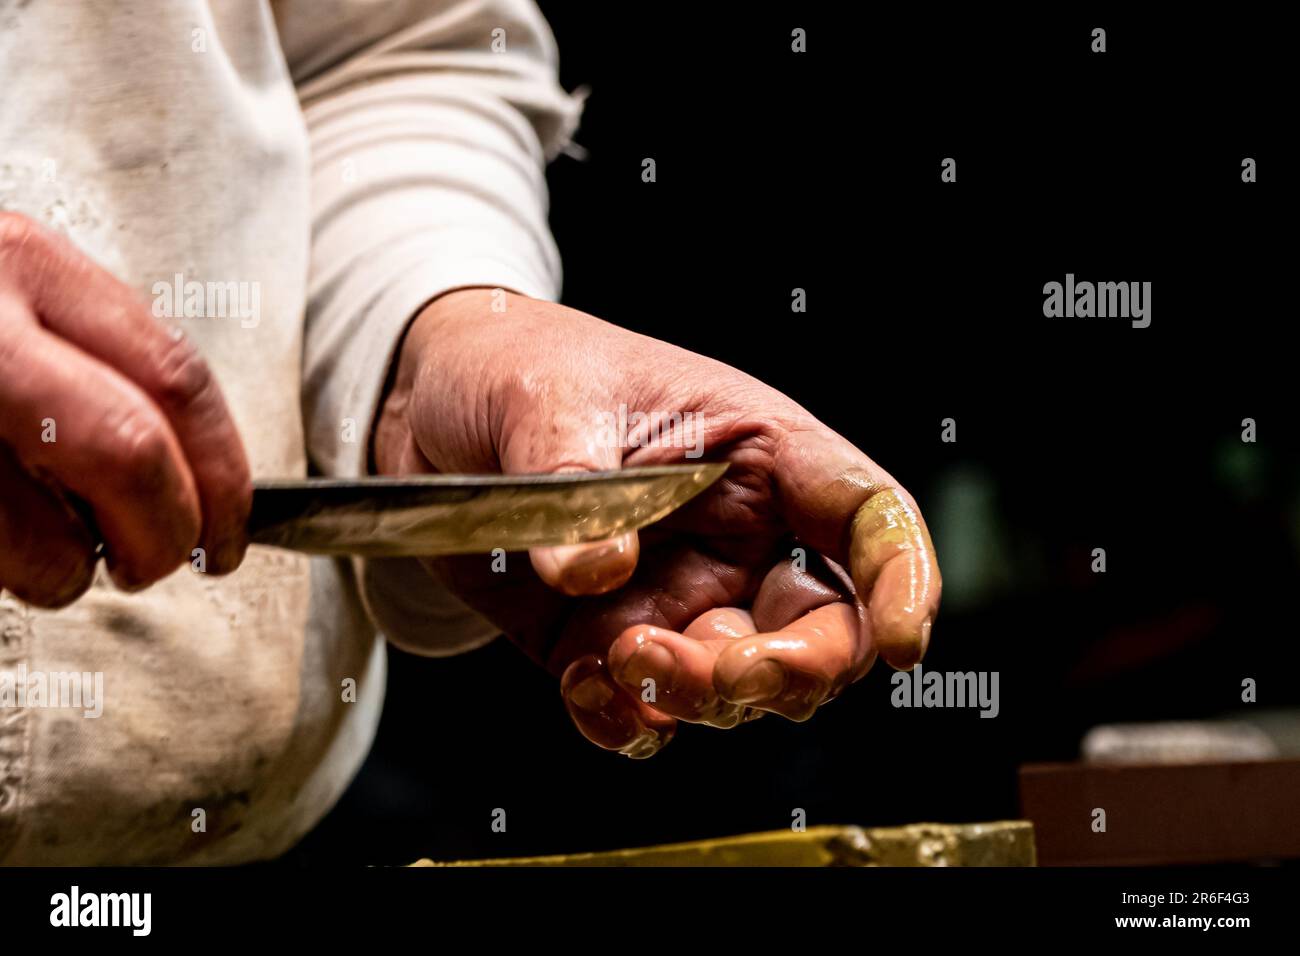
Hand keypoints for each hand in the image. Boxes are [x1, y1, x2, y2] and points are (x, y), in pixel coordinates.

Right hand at [0, 213, 250, 605]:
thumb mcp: (10, 296)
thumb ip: (92, 357)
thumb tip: (196, 479)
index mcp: (27, 264)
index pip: (178, 378)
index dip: (225, 472)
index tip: (236, 530)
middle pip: (130, 454)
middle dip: (166, 533)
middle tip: (157, 564)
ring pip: (44, 539)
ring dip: (68, 574)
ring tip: (56, 558)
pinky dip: (13, 574)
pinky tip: (2, 545)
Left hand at [374, 289, 939, 756]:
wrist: (430, 406)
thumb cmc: (515, 367)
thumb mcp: (545, 396)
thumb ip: (574, 480)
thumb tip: (597, 572)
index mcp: (757, 451)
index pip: (867, 515)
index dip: (905, 582)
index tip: (904, 646)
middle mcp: (736, 533)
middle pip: (825, 627)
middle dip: (792, 671)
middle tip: (722, 675)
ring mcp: (677, 594)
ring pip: (741, 684)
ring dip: (700, 698)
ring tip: (622, 658)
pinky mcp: (611, 639)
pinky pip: (648, 710)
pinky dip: (629, 724)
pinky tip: (587, 689)